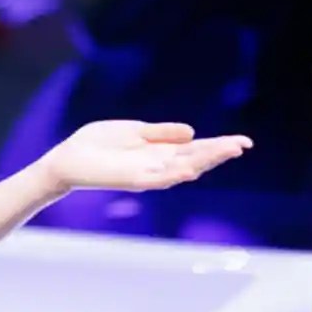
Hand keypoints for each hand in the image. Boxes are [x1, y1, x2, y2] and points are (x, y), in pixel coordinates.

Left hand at [39, 121, 252, 192]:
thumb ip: (160, 132)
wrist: (68, 159)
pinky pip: (159, 179)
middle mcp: (158, 165)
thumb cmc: (97, 144)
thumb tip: (192, 132)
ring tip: (227, 151)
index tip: (242, 141)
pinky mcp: (132, 180)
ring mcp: (147, 174)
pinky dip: (175, 173)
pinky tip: (192, 167)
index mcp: (159, 151)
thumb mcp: (133, 131)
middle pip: (195, 159)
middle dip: (218, 153)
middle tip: (242, 145)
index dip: (218, 145)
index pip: (195, 149)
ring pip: (182, 169)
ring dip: (205, 161)